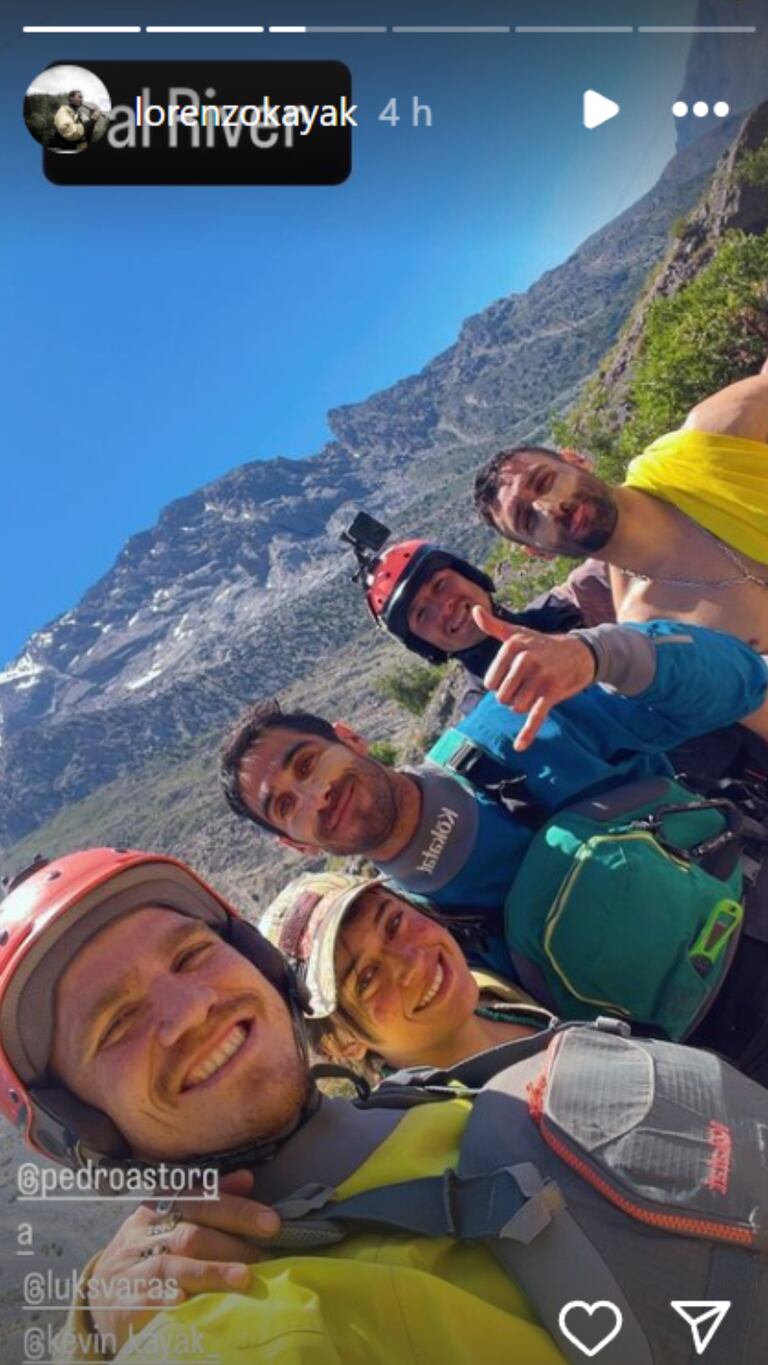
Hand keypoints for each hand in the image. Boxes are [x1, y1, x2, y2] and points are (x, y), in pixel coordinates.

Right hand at [86, 1172, 278, 1354]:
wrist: (101, 1295)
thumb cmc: (147, 1253)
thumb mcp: (171, 1221)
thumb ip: (209, 1199)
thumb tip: (247, 1177)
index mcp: (158, 1208)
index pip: (201, 1201)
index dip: (237, 1209)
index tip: (272, 1222)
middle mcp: (143, 1234)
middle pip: (190, 1233)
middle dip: (231, 1244)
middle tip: (265, 1256)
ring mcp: (131, 1267)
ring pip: (172, 1265)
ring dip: (211, 1271)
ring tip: (243, 1278)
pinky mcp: (123, 1300)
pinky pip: (146, 1296)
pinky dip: (167, 1297)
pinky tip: (188, 1301)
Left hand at [473, 606, 596, 750]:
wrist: (580, 652)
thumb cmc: (543, 645)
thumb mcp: (518, 633)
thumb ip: (494, 626)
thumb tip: (475, 611)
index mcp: (513, 645)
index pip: (491, 682)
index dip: (500, 685)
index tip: (513, 677)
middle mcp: (526, 659)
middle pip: (502, 697)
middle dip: (512, 697)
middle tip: (527, 685)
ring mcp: (540, 677)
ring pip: (517, 707)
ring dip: (524, 706)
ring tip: (536, 691)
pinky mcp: (553, 693)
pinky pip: (535, 716)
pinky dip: (527, 733)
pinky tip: (519, 746)